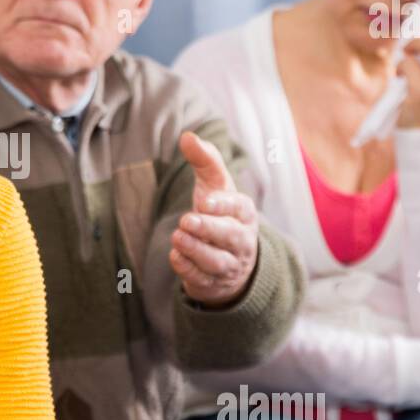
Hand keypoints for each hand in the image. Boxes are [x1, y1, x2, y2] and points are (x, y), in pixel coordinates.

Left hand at [169, 130, 258, 307]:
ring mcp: (228, 265)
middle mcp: (241, 240)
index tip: (205, 201)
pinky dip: (187, 269)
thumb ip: (204, 160)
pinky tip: (175, 255)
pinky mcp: (212, 283)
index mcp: (244, 214)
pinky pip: (202, 279)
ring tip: (177, 236)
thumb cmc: (220, 213)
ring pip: (216, 261)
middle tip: (187, 220)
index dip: (224, 205)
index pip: (240, 208)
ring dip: (196, 249)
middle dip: (209, 229)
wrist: (227, 258)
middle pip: (230, 237)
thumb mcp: (215, 185)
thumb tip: (187, 136)